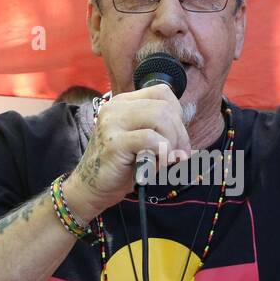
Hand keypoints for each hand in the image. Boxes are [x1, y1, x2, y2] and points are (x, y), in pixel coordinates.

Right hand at [63, 86, 190, 217]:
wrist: (91, 188)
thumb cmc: (120, 166)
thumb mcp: (142, 142)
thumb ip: (160, 132)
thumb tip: (188, 143)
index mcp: (124, 102)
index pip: (162, 92)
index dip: (178, 114)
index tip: (178, 138)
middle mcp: (116, 107)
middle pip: (165, 107)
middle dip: (180, 134)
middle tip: (178, 156)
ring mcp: (113, 123)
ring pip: (160, 118)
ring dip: (172, 143)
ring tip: (166, 161)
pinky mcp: (115, 142)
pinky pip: (151, 139)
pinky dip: (162, 153)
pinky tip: (155, 167)